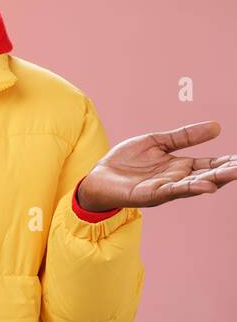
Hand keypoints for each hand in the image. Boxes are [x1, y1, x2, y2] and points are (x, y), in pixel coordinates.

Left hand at [77, 121, 235, 210]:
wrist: (98, 177)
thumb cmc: (126, 161)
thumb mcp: (157, 142)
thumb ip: (184, 136)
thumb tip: (217, 127)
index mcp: (180, 166)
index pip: (211, 163)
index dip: (229, 162)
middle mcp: (177, 178)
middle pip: (209, 175)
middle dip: (228, 171)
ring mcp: (166, 187)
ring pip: (195, 184)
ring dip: (216, 179)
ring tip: (234, 173)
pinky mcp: (151, 194)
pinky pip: (174, 191)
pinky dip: (191, 188)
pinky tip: (207, 186)